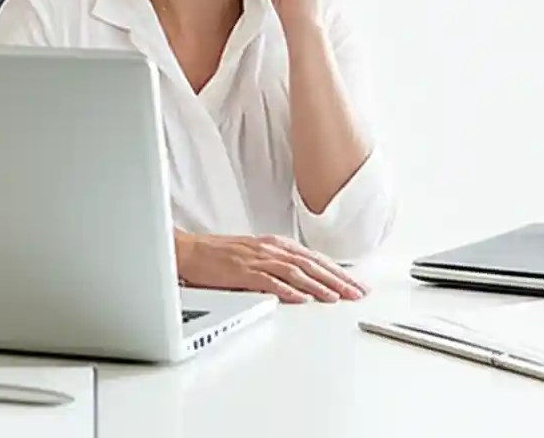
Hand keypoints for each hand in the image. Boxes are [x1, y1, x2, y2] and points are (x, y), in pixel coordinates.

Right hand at [175, 232, 368, 303]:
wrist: (187, 251)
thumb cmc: (217, 255)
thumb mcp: (254, 255)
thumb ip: (278, 265)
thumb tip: (303, 280)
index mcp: (274, 245)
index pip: (314, 258)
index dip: (337, 271)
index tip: (354, 284)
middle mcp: (269, 249)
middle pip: (311, 264)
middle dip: (337, 280)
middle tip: (356, 293)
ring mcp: (256, 259)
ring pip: (295, 271)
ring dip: (319, 285)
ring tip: (336, 297)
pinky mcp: (242, 272)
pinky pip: (269, 280)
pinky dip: (288, 289)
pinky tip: (302, 298)